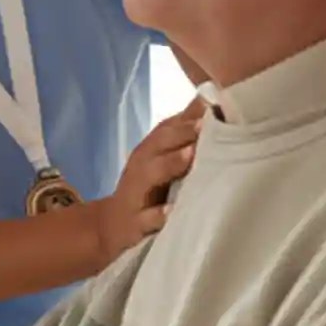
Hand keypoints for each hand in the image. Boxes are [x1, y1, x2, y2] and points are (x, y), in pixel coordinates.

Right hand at [93, 113, 200, 263]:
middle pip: (159, 144)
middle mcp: (142, 165)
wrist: (111, 225)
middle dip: (182, 133)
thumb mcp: (160, 158)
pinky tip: (172, 211)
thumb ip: (182, 133)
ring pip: (151, 175)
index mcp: (151, 149)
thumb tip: (209, 100)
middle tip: (206, 124)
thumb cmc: (147, 186)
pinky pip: (146, 218)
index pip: (168, 127)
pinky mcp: (135, 222)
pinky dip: (158, 215)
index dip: (190, 116)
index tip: (214, 104)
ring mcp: (137, 193)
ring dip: (171, 164)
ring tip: (190, 155)